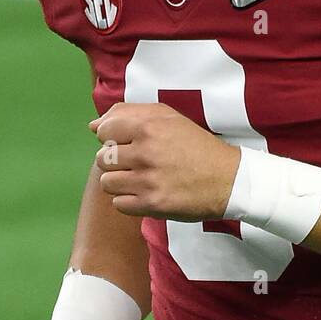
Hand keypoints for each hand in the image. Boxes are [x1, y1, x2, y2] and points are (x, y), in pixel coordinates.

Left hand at [89, 103, 240, 221]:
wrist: (227, 179)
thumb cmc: (194, 145)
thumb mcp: (167, 117)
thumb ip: (128, 114)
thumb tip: (93, 126)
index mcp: (148, 127)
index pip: (104, 130)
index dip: (113, 137)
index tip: (128, 143)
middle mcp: (145, 152)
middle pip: (103, 158)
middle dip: (116, 161)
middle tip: (138, 162)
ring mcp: (147, 181)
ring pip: (107, 182)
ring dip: (120, 182)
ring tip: (140, 179)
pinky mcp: (152, 205)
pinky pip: (118, 204)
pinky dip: (128, 201)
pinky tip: (145, 193)